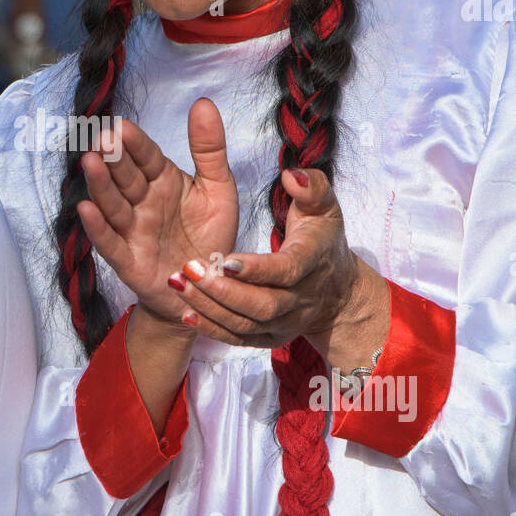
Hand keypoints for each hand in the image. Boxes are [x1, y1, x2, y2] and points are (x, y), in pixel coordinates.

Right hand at [77, 98, 239, 322]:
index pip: (146, 157)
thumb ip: (210, 148)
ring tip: (90, 163)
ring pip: (113, 204)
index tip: (122, 126)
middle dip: (114, 158)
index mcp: (163, 181)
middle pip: (125, 177)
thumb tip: (204, 102)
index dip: (135, 143)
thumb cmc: (211, 235)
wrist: (210, 287)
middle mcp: (143, 202)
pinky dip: (97, 227)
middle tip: (104, 139)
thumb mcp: (218, 188)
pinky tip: (87, 209)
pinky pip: (110, 242)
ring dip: (100, 185)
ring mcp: (133, 230)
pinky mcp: (128, 260)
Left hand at [169, 166, 379, 362]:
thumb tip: (294, 175)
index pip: (286, 271)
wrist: (336, 291)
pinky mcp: (271, 338)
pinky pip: (240, 340)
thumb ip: (312, 187)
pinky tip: (187, 313)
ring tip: (179, 284)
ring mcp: (286, 323)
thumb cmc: (322, 240)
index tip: (224, 259)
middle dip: (223, 291)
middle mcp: (300, 300)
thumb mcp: (324, 207)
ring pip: (246, 325)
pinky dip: (213, 330)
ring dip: (210, 308)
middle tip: (190, 268)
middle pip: (262, 305)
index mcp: (312, 262)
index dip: (256, 269)